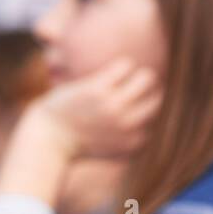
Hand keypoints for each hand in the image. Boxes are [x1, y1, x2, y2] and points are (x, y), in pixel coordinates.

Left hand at [30, 57, 161, 161]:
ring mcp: (114, 107)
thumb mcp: (115, 149)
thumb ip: (137, 139)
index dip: (155, 105)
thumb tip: (158, 123)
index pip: (162, 117)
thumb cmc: (83, 142)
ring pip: (147, 78)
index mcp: (136, 142)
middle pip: (159, 97)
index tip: (146, 100)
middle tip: (141, 85)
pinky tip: (116, 69)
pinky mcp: (97, 90)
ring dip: (141, 74)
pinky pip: (124, 67)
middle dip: (152, 89)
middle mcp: (128, 125)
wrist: (50, 138)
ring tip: (131, 75)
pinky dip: (124, 65)